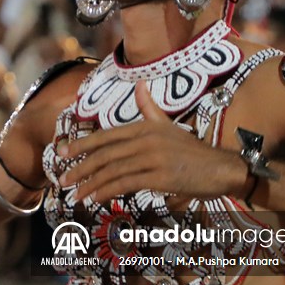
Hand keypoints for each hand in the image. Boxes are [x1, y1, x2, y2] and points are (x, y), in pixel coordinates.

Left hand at [58, 81, 248, 202]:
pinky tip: (95, 199)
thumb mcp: (169, 126)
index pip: (106, 135)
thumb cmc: (193, 151)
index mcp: (145, 126)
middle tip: (63, 180)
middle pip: (104, 154)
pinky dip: (108, 191)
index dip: (82, 145)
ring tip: (76, 195)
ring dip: (90, 184)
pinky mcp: (159, 176)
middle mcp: (146, 138)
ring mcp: (153, 157)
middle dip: (80, 168)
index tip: (63, 154)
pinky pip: (126, 184)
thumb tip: (140, 85)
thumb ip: (150, 108)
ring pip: (112, 170)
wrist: (222, 168)